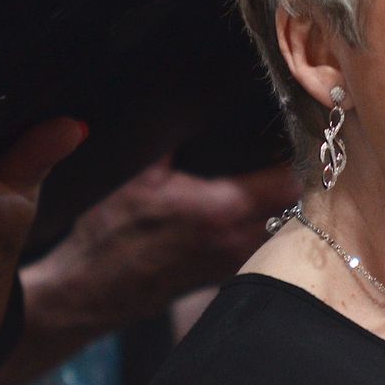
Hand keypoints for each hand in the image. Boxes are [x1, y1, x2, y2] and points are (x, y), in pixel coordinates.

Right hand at [0, 160, 298, 384]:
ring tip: (262, 176)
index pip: (289, 182)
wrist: (90, 291)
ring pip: (279, 228)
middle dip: (290, 177)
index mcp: (223, 210)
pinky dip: (259, 226)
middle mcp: (238, 241)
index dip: (294, 156)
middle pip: (292, 205)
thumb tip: (195, 93)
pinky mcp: (223, 277)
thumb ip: (174, 136)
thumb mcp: (139, 173)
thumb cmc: (111, 232)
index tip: (288, 136)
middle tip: (279, 151)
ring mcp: (234, 263)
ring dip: (277, 205)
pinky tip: (239, 208)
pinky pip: (259, 245)